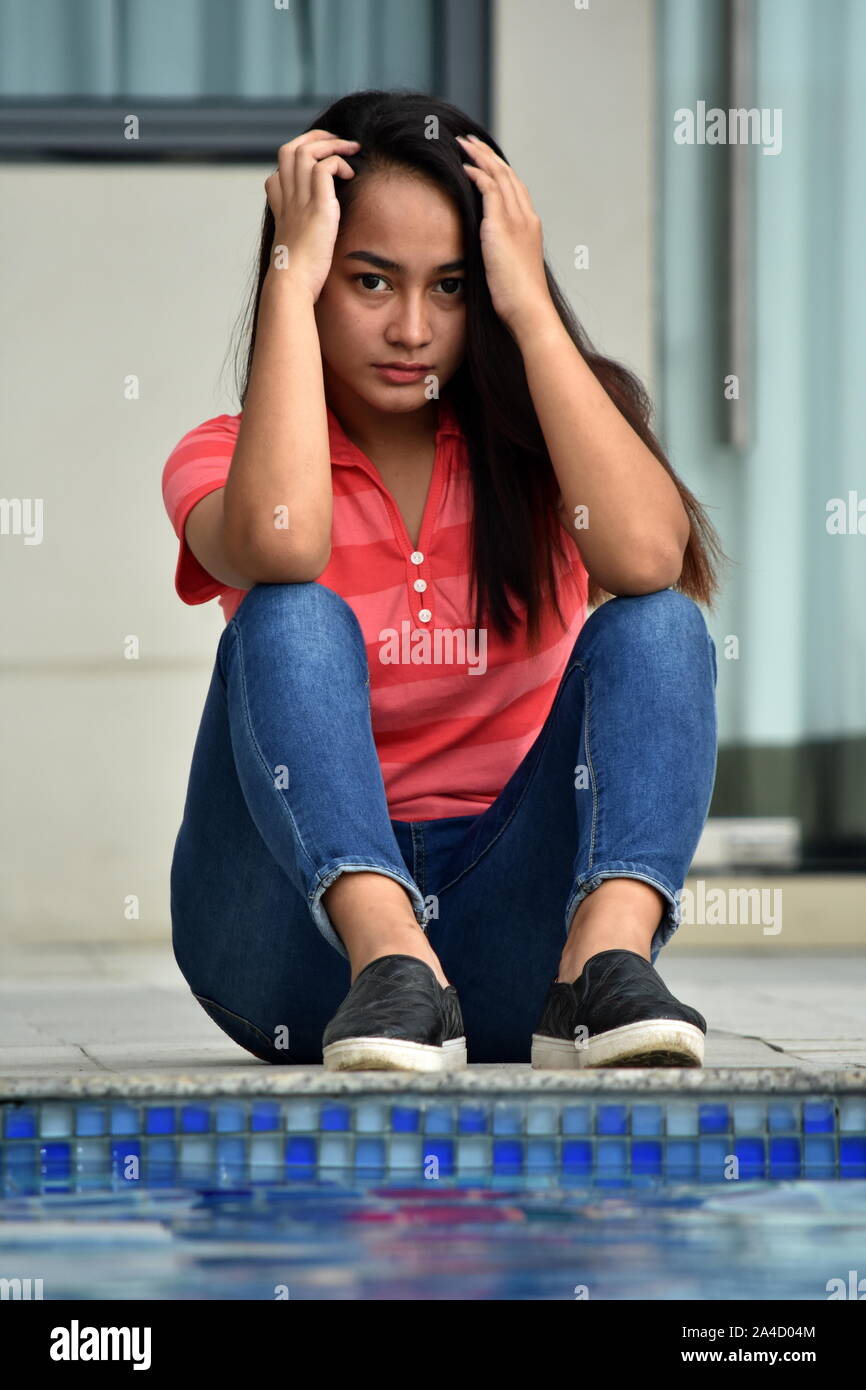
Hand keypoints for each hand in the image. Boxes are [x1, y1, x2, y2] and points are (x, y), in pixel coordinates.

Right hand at [264, 129, 360, 300]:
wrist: (293, 283)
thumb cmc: (300, 272)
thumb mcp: (300, 244)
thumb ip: (306, 228)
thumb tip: (320, 228)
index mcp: (280, 204)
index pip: (280, 167)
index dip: (300, 157)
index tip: (322, 161)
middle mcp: (286, 196)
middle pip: (290, 148)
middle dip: (316, 138)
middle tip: (339, 142)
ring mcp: (299, 198)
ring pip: (306, 150)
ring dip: (332, 145)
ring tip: (351, 151)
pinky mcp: (316, 205)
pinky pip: (325, 167)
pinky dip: (339, 164)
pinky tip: (350, 175)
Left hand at [456, 134, 552, 334]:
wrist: (529, 310)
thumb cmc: (518, 302)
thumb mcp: (509, 272)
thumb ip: (500, 255)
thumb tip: (486, 256)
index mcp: (530, 227)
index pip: (515, 189)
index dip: (499, 171)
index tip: (483, 161)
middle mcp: (527, 217)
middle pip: (508, 175)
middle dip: (489, 155)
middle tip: (470, 141)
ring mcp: (517, 219)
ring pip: (499, 175)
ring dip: (480, 156)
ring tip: (463, 144)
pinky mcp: (503, 226)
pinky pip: (489, 189)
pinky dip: (477, 174)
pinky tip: (464, 167)